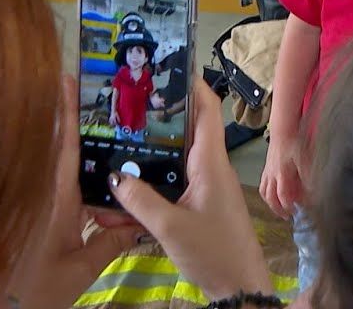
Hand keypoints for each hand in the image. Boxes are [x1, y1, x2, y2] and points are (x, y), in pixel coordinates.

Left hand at [8, 74, 140, 308]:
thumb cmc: (34, 289)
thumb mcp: (80, 268)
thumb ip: (111, 242)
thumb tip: (141, 220)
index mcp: (56, 200)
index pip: (65, 146)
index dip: (66, 111)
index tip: (67, 78)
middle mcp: (41, 197)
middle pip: (56, 149)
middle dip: (70, 122)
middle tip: (88, 95)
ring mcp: (33, 207)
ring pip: (55, 170)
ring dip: (74, 153)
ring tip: (99, 137)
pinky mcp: (29, 221)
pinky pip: (53, 189)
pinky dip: (68, 178)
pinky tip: (86, 183)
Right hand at [105, 77, 271, 299]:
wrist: (239, 286)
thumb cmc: (214, 252)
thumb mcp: (171, 227)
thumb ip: (140, 201)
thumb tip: (113, 175)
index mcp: (211, 162)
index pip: (207, 110)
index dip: (192, 84)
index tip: (169, 66)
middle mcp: (211, 167)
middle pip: (188, 128)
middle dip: (161, 112)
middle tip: (129, 99)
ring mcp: (206, 185)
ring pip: (178, 156)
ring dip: (154, 147)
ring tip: (121, 133)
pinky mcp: (200, 202)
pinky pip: (175, 180)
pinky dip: (154, 177)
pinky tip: (129, 179)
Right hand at [259, 134, 303, 219]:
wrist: (283, 131)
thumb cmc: (295, 144)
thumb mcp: (305, 159)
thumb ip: (307, 175)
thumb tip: (311, 191)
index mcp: (282, 173)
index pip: (282, 194)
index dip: (287, 205)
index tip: (295, 211)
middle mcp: (272, 174)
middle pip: (270, 197)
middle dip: (277, 209)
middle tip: (287, 216)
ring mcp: (267, 172)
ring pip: (264, 192)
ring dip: (271, 203)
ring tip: (279, 209)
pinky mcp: (265, 169)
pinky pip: (262, 185)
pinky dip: (266, 194)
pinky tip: (273, 196)